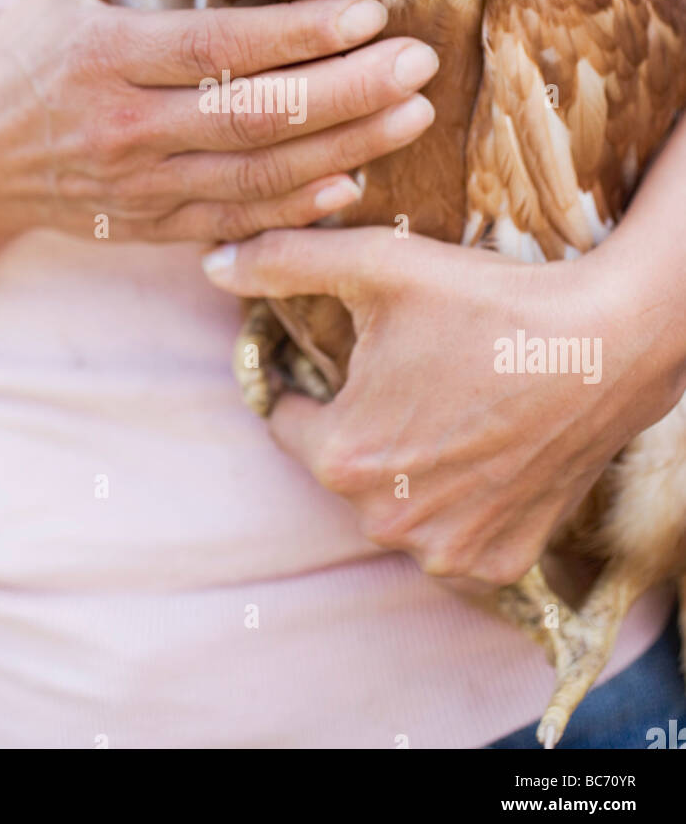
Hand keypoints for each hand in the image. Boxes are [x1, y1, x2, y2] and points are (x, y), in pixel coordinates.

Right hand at [0, 0, 437, 242]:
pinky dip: (299, 207)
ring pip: (260, 175)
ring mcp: (141, 186)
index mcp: (104, 54)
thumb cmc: (18, 61)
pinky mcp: (152, 225)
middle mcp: (126, 126)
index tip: (368, 13)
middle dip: (348, 92)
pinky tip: (357, 183)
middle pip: (254, 115)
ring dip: (346, 148)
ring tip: (413, 117)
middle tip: (420, 65)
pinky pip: (237, 222)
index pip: (217, 46)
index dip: (297, 34)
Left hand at [202, 226, 678, 584]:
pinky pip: (449, 533)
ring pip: (393, 503)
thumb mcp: (379, 264)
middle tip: (412, 372)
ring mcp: (445, 551)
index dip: (309, 381)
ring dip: (407, 466)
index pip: (286, 420)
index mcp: (342, 455)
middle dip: (362, 421)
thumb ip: (284, 261)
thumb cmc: (488, 303)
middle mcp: (384, 523)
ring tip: (450, 406)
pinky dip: (456, 500)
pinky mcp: (498, 562)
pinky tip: (483, 449)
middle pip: (342, 463)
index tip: (349, 356)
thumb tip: (214, 264)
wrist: (608, 345)